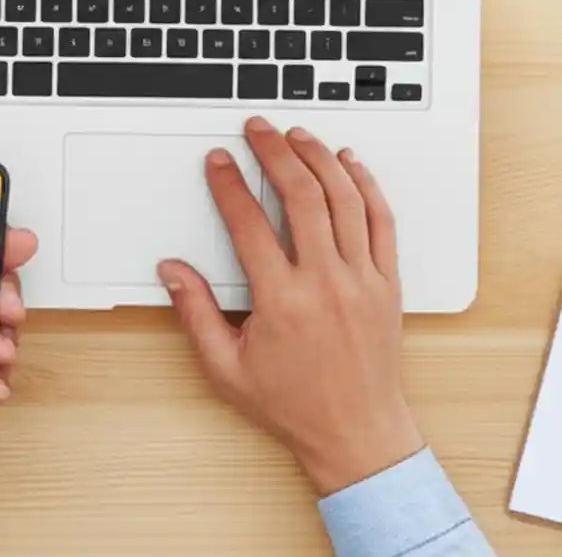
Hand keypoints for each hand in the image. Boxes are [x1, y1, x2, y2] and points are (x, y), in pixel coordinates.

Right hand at [158, 117, 423, 495]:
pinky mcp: (388, 284)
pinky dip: (366, 185)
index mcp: (283, 302)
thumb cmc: (294, 404)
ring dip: (320, 159)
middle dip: (276, 152)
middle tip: (258, 130)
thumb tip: (173, 271)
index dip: (229, 185)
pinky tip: (350, 164)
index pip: (250, 224)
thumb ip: (196, 314)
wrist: (357, 432)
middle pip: (302, 196)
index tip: (218, 162)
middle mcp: (326, 283)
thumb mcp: (226, 369)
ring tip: (299, 136)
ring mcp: (363, 280)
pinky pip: (382, 220)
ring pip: (345, 199)